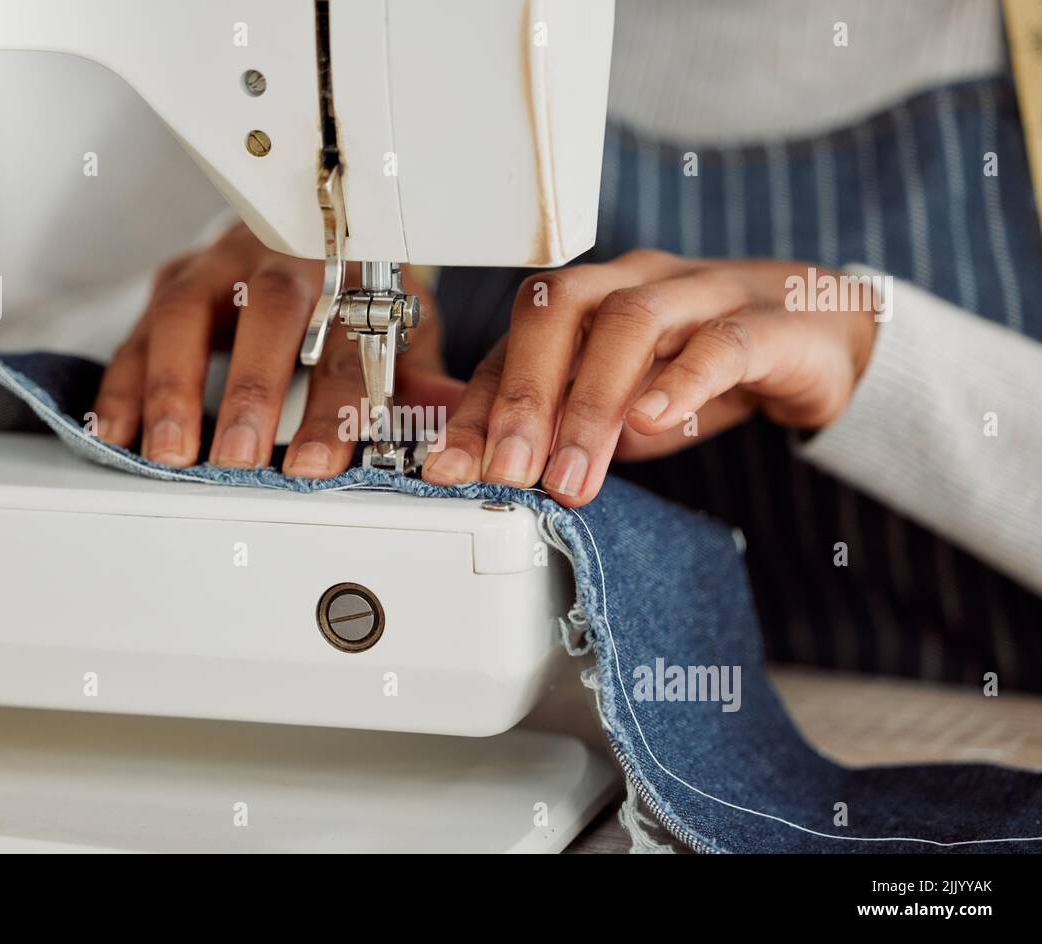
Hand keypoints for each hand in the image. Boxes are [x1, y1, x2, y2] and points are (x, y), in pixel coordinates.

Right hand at [91, 223, 460, 475]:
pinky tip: (119, 434)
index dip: (330, 406)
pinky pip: (140, 331)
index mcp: (350, 272)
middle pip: (266, 311)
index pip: (344, 342)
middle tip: (237, 457)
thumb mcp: (403, 328)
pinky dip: (125, 385)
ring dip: (174, 387)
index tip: (315, 465)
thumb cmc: (361, 288)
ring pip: (187, 312)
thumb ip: (419, 382)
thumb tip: (455, 438)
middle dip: (250, 387)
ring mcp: (219, 266)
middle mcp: (282, 258)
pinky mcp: (172, 283)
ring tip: (172, 454)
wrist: (320, 221)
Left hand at [421, 250, 878, 506]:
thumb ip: (568, 427)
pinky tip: (654, 421)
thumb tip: (502, 473)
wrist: (825, 336)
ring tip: (572, 475)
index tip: (448, 467)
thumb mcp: (623, 403)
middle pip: (559, 309)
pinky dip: (682, 381)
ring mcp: (703, 292)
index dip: (478, 405)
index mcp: (591, 299)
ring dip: (591, 405)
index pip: (515, 342)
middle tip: (506, 471)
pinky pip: (721, 340)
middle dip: (522, 395)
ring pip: (630, 322)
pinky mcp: (770, 321)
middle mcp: (635, 281)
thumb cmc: (707, 364)